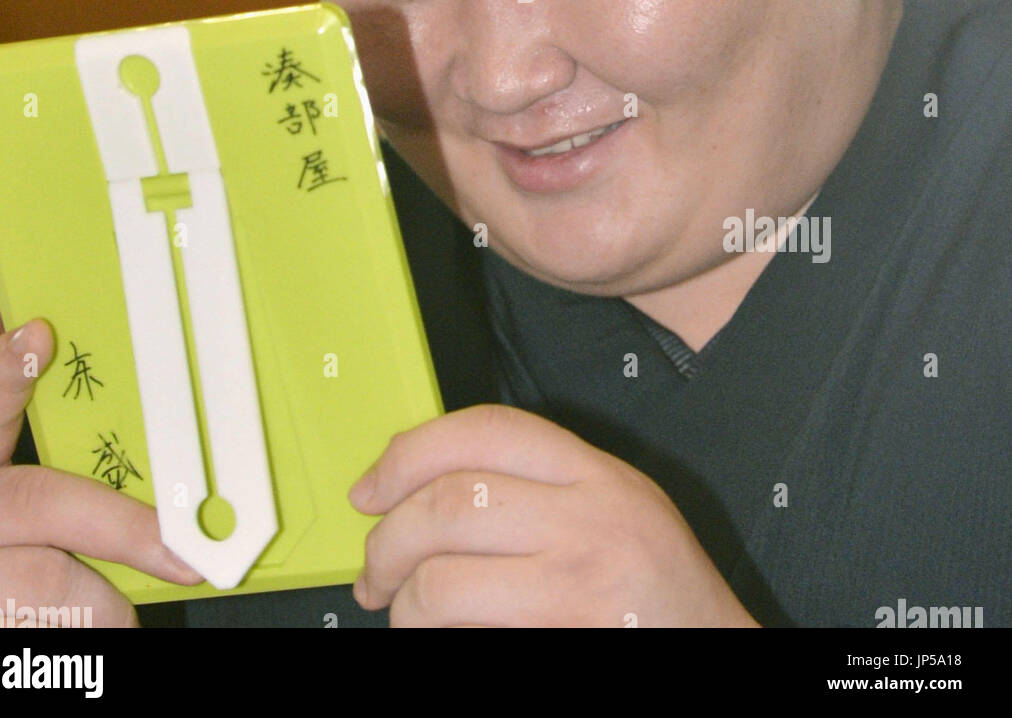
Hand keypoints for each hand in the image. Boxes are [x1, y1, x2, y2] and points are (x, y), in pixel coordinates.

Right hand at [0, 319, 202, 627]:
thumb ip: (49, 477)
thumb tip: (154, 465)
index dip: (7, 373)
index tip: (39, 336)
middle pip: (35, 503)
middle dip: (121, 527)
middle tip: (181, 556)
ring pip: (40, 584)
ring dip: (100, 605)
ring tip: (122, 616)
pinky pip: (24, 639)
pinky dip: (69, 644)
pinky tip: (74, 640)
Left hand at [347, 403, 759, 627]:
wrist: (718, 656)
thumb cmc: (658, 595)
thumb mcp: (613, 509)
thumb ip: (536, 485)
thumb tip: (418, 488)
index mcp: (596, 474)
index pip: (484, 431)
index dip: (407, 453)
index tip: (369, 489)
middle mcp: (591, 520)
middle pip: (449, 502)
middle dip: (387, 542)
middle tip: (375, 573)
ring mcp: (579, 588)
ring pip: (443, 583)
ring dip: (404, 607)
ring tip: (406, 616)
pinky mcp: (569, 640)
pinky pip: (468, 637)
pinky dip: (437, 641)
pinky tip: (442, 641)